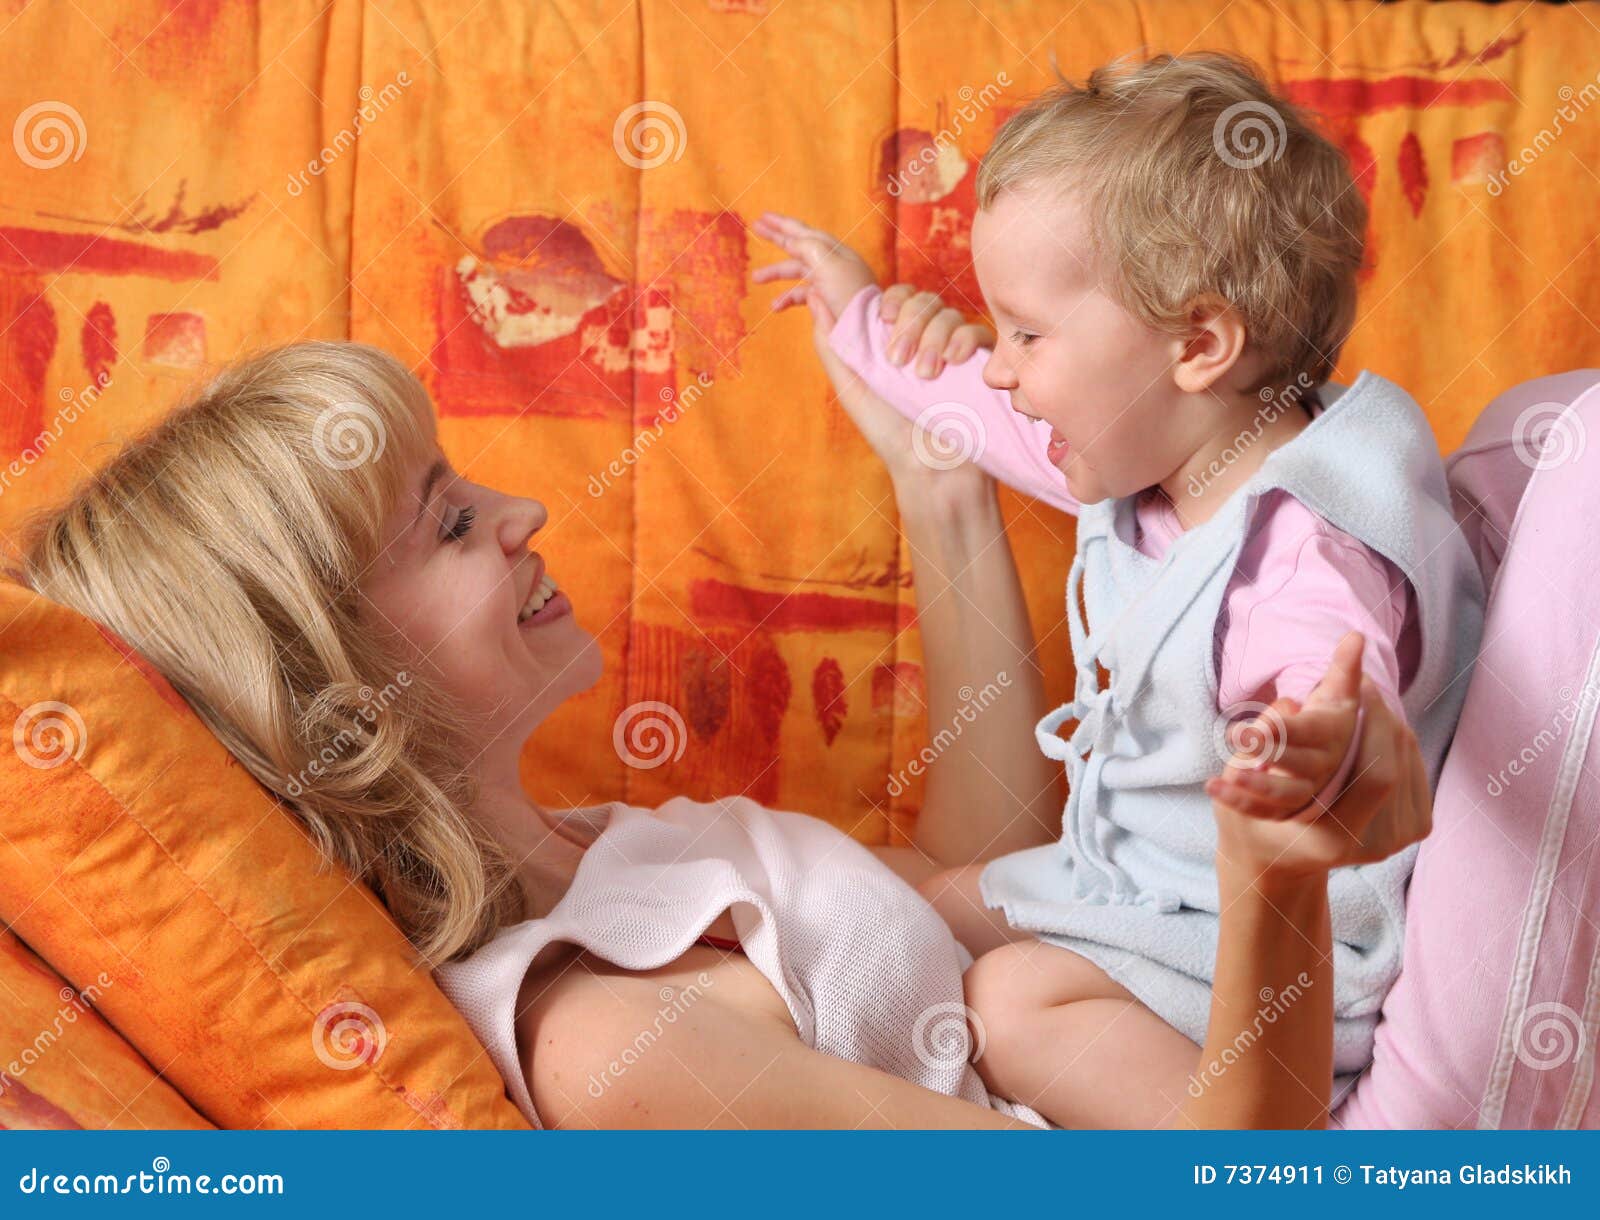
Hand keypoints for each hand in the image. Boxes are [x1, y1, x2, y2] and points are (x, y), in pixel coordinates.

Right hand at [751, 212, 876, 317]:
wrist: (864, 330)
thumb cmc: (849, 295)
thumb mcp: (829, 265)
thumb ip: (808, 248)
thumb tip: (791, 242)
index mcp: (834, 252)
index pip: (805, 232)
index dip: (784, 224)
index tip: (763, 217)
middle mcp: (831, 265)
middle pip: (800, 247)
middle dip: (777, 238)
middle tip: (755, 228)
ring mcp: (827, 284)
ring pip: (797, 272)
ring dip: (776, 274)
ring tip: (756, 278)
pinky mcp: (824, 303)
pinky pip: (801, 296)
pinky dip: (787, 299)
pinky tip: (777, 306)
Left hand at [751, 214, 990, 494]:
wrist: (927, 469)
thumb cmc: (887, 432)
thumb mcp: (851, 386)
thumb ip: (833, 341)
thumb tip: (814, 295)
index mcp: (896, 341)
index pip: (900, 297)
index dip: (893, 300)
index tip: (884, 318)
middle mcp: (926, 341)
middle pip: (925, 300)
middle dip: (910, 323)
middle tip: (898, 361)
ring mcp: (955, 353)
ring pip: (950, 315)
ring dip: (933, 337)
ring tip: (924, 375)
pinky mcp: (981, 366)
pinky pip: (979, 334)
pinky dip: (964, 340)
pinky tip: (953, 363)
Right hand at [1206, 632, 1431, 881]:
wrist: (1278, 861)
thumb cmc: (1252, 820)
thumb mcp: (1241, 781)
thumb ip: (1261, 744)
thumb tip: (1288, 701)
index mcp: (1333, 840)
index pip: (1376, 776)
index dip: (1374, 725)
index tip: (1360, 684)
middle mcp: (1374, 846)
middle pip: (1398, 764)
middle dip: (1383, 716)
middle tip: (1363, 683)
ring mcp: (1398, 840)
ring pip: (1410, 762)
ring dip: (1390, 725)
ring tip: (1366, 701)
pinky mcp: (1413, 828)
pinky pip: (1416, 770)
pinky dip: (1398, 741)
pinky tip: (1376, 726)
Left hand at [1212, 632, 1364, 817]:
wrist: (1335, 770)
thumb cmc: (1328, 724)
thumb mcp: (1336, 697)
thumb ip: (1343, 669)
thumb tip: (1356, 635)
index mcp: (1333, 739)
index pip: (1310, 733)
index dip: (1286, 728)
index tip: (1262, 721)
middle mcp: (1323, 769)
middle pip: (1296, 764)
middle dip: (1266, 749)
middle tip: (1235, 733)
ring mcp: (1306, 793)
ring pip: (1282, 794)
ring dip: (1253, 785)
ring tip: (1225, 774)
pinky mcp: (1286, 810)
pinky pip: (1262, 810)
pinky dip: (1237, 800)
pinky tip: (1213, 787)